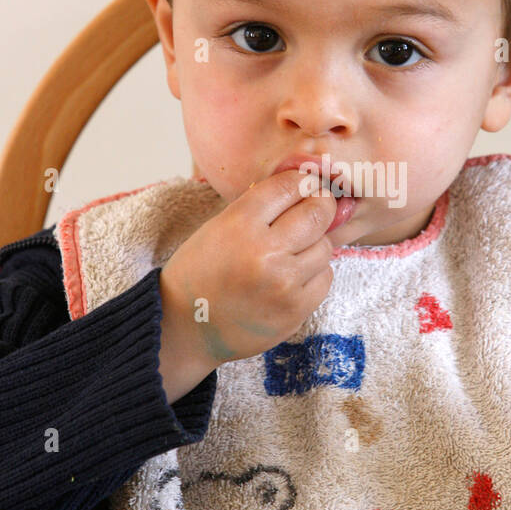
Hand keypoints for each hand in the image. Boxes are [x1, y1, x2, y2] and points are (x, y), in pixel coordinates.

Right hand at [157, 170, 337, 399]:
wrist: (185, 327)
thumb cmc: (200, 273)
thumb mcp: (218, 227)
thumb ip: (259, 208)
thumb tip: (304, 187)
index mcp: (240, 223)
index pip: (290, 186)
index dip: (303, 182)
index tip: (306, 186)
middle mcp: (264, 251)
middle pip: (317, 213)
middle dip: (321, 207)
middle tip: (318, 208)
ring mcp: (283, 283)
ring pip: (325, 247)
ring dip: (314, 245)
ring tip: (294, 252)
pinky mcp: (295, 310)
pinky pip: (324, 278)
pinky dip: (314, 274)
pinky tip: (293, 277)